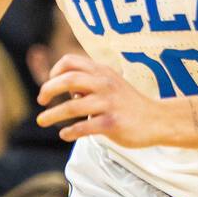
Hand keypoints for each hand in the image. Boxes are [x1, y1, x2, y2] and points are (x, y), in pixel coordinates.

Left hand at [35, 53, 164, 147]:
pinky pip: (84, 127)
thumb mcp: (111, 83)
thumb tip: (66, 89)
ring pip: (72, 106)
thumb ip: (90, 82)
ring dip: (52, 115)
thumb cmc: (129, 103)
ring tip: (42, 121)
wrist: (157, 120)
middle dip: (48, 90)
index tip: (49, 83)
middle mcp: (104, 84)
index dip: (55, 71)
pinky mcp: (112, 124)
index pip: (71, 61)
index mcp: (102, 71)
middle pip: (68, 80)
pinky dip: (70, 131)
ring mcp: (108, 104)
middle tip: (40, 101)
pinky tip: (65, 135)